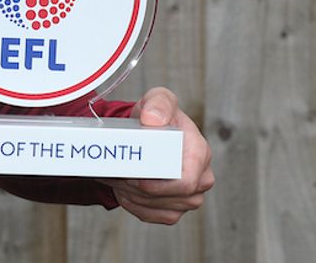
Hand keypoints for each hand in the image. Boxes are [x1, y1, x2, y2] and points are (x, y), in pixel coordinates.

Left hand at [103, 87, 214, 224]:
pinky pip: (152, 215)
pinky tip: (124, 189)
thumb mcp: (157, 99)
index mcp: (201, 152)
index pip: (187, 181)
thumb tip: (152, 120)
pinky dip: (133, 204)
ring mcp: (190, 197)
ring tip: (114, 176)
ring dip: (131, 195)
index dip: (157, 184)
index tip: (132, 174)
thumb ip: (158, 103)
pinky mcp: (175, 209)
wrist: (147, 133)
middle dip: (137, 187)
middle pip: (170, 197)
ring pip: (158, 208)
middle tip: (114, 173)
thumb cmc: (156, 116)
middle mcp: (202, 178)